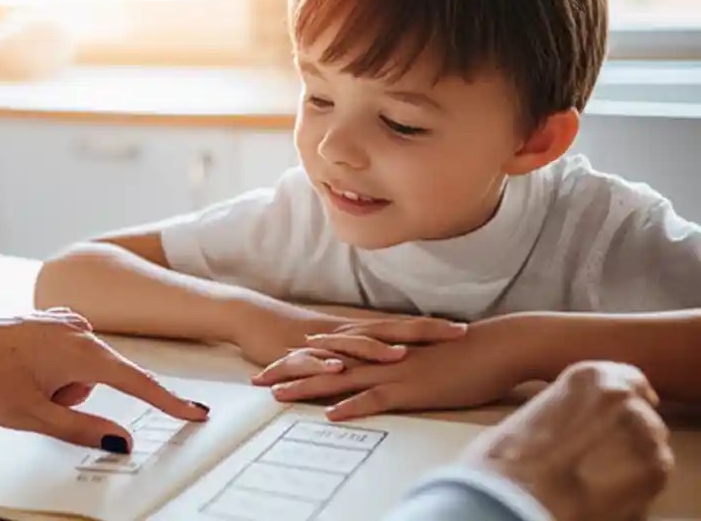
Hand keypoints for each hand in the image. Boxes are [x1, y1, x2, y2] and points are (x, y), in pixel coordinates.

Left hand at [0, 307, 209, 450]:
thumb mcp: (31, 415)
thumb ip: (82, 428)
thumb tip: (120, 441)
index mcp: (79, 348)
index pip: (136, 381)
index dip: (167, 401)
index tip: (195, 414)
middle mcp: (75, 328)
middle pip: (99, 380)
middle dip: (71, 401)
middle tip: (28, 400)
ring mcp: (58, 322)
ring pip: (77, 373)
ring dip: (55, 389)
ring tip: (14, 384)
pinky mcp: (42, 324)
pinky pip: (61, 359)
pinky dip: (46, 374)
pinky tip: (14, 373)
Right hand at [227, 298, 463, 367]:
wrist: (253, 317)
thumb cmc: (297, 334)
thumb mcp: (339, 344)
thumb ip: (367, 351)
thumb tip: (400, 359)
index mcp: (357, 330)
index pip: (401, 327)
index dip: (433, 328)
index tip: (467, 330)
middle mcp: (343, 332)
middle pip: (388, 330)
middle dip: (422, 334)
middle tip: (457, 333)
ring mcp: (319, 342)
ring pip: (351, 344)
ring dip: (375, 349)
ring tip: (401, 355)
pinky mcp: (293, 353)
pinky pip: (310, 359)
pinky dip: (324, 364)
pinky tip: (338, 370)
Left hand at [260, 315, 525, 419]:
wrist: (500, 345)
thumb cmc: (469, 352)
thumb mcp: (425, 355)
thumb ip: (402, 359)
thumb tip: (389, 365)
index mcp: (383, 348)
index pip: (333, 352)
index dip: (301, 358)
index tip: (274, 363)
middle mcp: (382, 357)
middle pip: (326, 363)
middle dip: (290, 370)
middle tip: (258, 377)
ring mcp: (395, 371)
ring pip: (342, 379)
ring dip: (308, 387)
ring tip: (277, 394)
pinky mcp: (413, 388)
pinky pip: (377, 398)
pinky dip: (352, 405)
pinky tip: (330, 413)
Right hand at [463, 361, 672, 520]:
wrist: (514, 496)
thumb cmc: (507, 458)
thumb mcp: (529, 416)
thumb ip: (565, 413)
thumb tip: (569, 426)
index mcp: (590, 376)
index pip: (629, 379)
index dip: (627, 400)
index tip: (622, 416)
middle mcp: (623, 396)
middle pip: (641, 416)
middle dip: (625, 434)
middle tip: (597, 455)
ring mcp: (644, 432)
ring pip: (650, 447)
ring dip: (632, 459)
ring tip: (598, 477)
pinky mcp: (655, 469)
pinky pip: (652, 477)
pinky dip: (636, 485)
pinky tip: (605, 492)